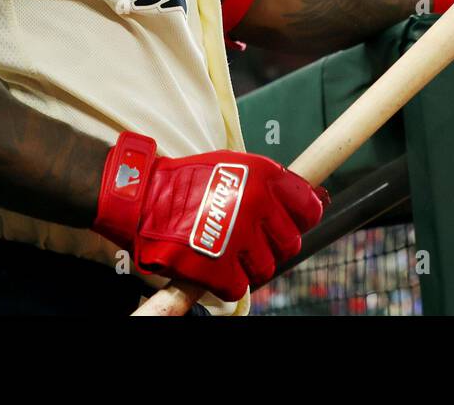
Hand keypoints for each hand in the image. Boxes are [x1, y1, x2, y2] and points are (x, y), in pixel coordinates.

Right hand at [92, 133, 326, 300]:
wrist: (144, 199)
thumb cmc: (188, 182)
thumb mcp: (235, 166)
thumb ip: (269, 185)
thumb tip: (307, 202)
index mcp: (265, 177)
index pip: (309, 209)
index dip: (299, 220)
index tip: (284, 224)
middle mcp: (257, 206)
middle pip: (290, 245)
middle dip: (272, 246)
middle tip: (249, 242)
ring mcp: (238, 238)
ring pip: (266, 269)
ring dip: (248, 266)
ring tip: (226, 253)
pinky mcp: (218, 267)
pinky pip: (239, 287)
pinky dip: (226, 282)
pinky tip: (212, 266)